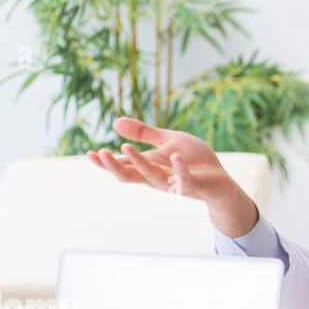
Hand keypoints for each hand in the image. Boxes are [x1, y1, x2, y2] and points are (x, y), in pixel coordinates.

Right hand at [86, 117, 257, 236]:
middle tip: (99, 153)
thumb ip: (144, 133)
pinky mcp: (191, 186)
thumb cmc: (193, 160)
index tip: (89, 153)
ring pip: (151, 176)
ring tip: (125, 147)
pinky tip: (175, 157)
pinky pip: (183, 180)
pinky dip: (179, 169)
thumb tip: (115, 122)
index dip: (105, 162)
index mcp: (149, 167)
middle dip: (113, 166)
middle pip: (129, 176)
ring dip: (138, 162)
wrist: (219, 179)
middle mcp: (156, 178)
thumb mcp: (167, 141)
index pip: (122, 166)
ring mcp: (173, 184)